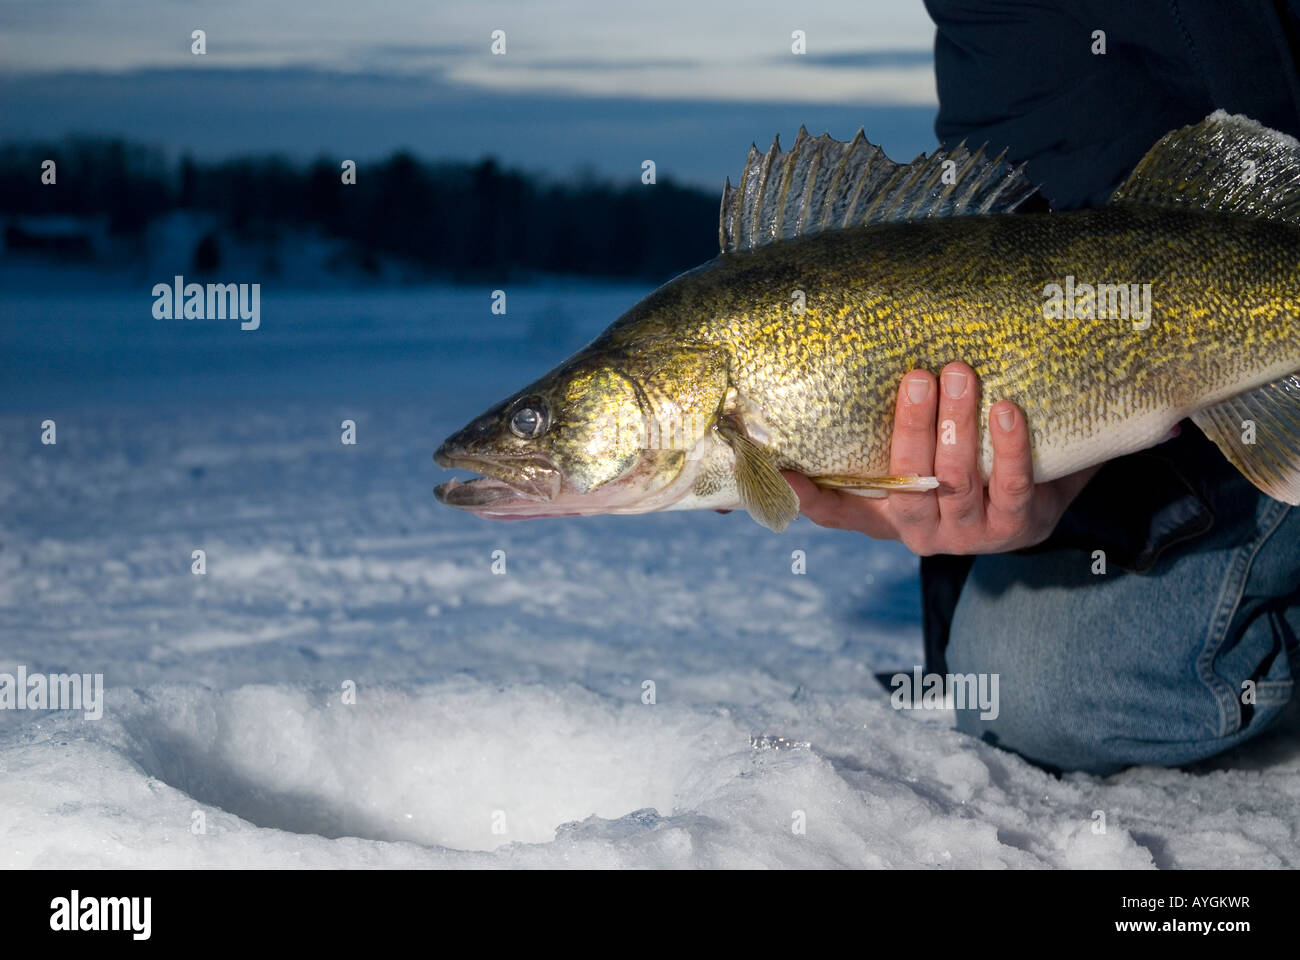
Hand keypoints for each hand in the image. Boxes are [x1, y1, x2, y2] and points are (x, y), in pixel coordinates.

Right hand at [782, 363, 1098, 554]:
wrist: (1044, 495)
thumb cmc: (969, 465)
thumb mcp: (925, 458)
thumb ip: (891, 438)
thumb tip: (852, 367)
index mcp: (889, 516)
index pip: (841, 513)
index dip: (811, 498)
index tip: (784, 472)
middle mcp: (922, 531)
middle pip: (908, 483)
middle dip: (913, 427)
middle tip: (917, 377)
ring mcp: (969, 534)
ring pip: (957, 481)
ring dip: (958, 424)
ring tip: (959, 374)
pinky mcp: (1017, 527)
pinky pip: (1011, 485)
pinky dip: (1008, 447)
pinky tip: (1005, 410)